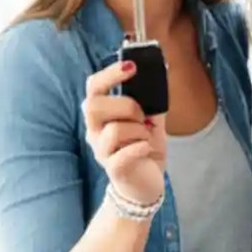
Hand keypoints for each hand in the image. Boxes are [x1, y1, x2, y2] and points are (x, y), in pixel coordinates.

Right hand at [83, 60, 166, 203]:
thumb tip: (158, 75)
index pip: (93, 87)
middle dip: (125, 105)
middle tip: (142, 115)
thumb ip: (150, 101)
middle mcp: (95, 131)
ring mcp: (102, 151)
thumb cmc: (144, 148)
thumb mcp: (151, 120)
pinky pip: (123, 155)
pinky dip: (140, 149)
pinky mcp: (113, 169)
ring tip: (146, 137)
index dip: (110, 74)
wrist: (146, 184)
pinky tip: (146, 149)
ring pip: (113, 130)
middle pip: (93, 106)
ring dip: (137, 130)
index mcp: (101, 114)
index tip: (132, 66)